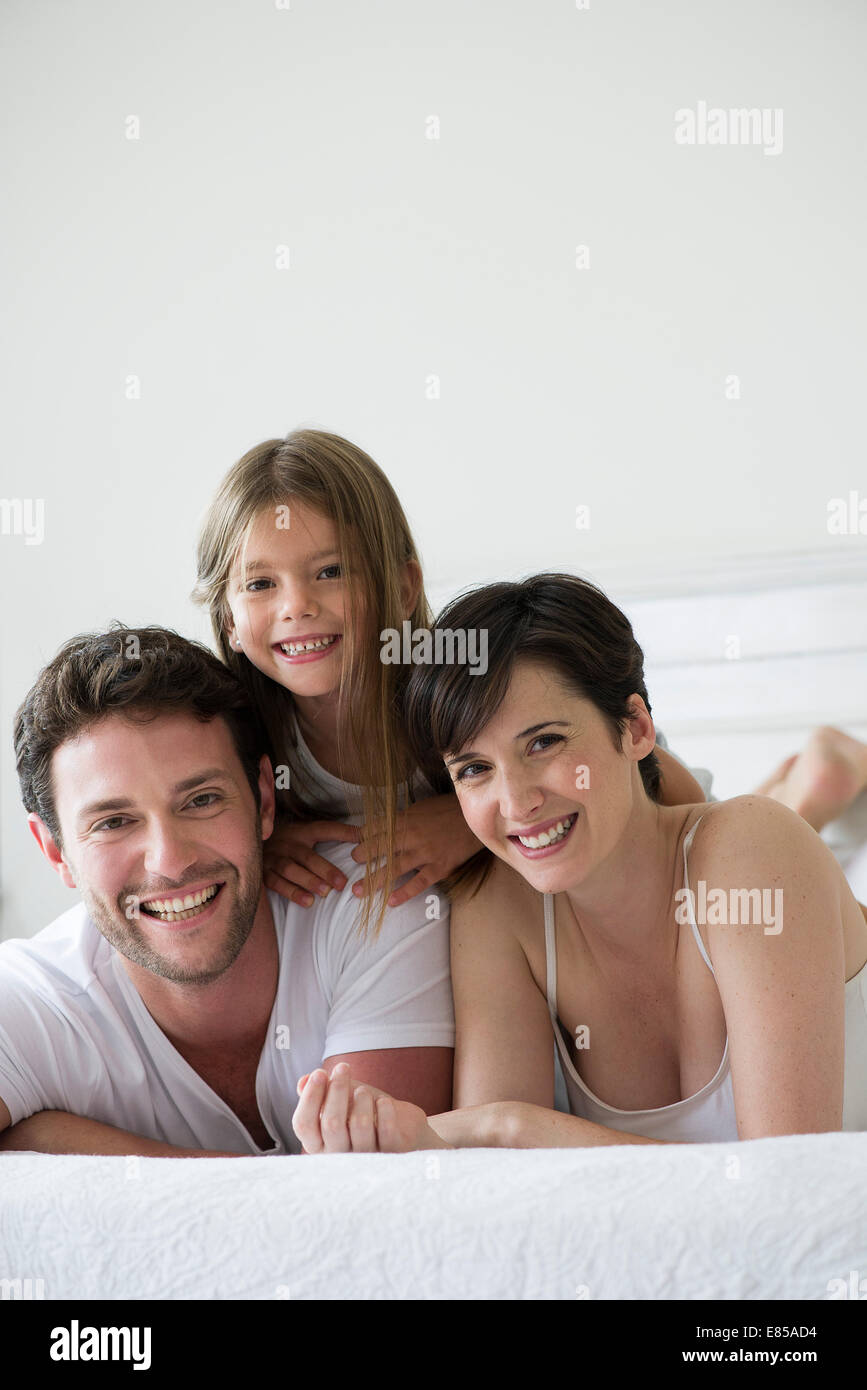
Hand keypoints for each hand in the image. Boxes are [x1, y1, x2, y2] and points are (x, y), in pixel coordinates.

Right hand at [263, 819, 361, 906]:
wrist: (248, 841)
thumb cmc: (288, 842)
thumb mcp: (306, 833)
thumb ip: (332, 835)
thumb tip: (363, 834)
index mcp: (302, 832)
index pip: (325, 829)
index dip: (344, 832)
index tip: (363, 837)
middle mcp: (287, 843)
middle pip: (307, 856)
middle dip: (325, 869)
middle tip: (341, 883)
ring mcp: (273, 858)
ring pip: (290, 870)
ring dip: (308, 882)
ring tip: (324, 893)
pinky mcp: (263, 873)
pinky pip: (276, 883)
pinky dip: (291, 892)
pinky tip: (306, 901)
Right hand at [292, 1064, 450, 1153]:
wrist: (403, 1131)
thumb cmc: (365, 1114)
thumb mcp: (341, 1102)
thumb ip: (321, 1094)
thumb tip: (303, 1081)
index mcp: (319, 1145)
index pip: (304, 1124)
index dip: (310, 1097)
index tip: (319, 1073)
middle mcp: (339, 1157)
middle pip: (331, 1123)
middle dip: (337, 1088)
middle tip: (343, 1067)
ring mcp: (365, 1158)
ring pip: (359, 1124)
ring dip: (362, 1098)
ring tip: (364, 1092)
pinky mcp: (391, 1154)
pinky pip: (386, 1127)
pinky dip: (384, 1107)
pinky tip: (383, 1102)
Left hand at [349, 795, 480, 906]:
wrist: (476, 819)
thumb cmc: (449, 810)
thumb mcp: (422, 807)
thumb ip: (404, 817)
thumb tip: (386, 825)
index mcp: (406, 818)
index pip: (376, 828)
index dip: (362, 836)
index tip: (353, 842)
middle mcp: (412, 836)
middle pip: (379, 848)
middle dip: (362, 856)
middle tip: (353, 863)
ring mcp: (425, 853)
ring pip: (394, 868)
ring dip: (373, 880)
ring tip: (358, 891)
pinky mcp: (439, 867)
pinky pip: (418, 882)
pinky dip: (404, 892)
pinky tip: (390, 901)